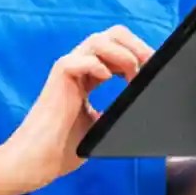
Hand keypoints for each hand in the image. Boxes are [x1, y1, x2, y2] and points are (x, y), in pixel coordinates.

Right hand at [0, 26, 152, 193]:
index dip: (138, 52)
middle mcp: (78, 67)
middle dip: (134, 45)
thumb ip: (116, 109)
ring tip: (132, 74)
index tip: (156, 68)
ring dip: (121, 54)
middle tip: (151, 64)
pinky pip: (77, 60)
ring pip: (96, 40)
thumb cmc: (65, 146)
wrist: (39, 159)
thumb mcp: (102, 124)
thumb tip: (144, 107)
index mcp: (88, 75)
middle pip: (109, 34)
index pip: (116, 47)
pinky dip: (95, 65)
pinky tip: (106, 78)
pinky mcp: (57, 79)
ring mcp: (67, 70)